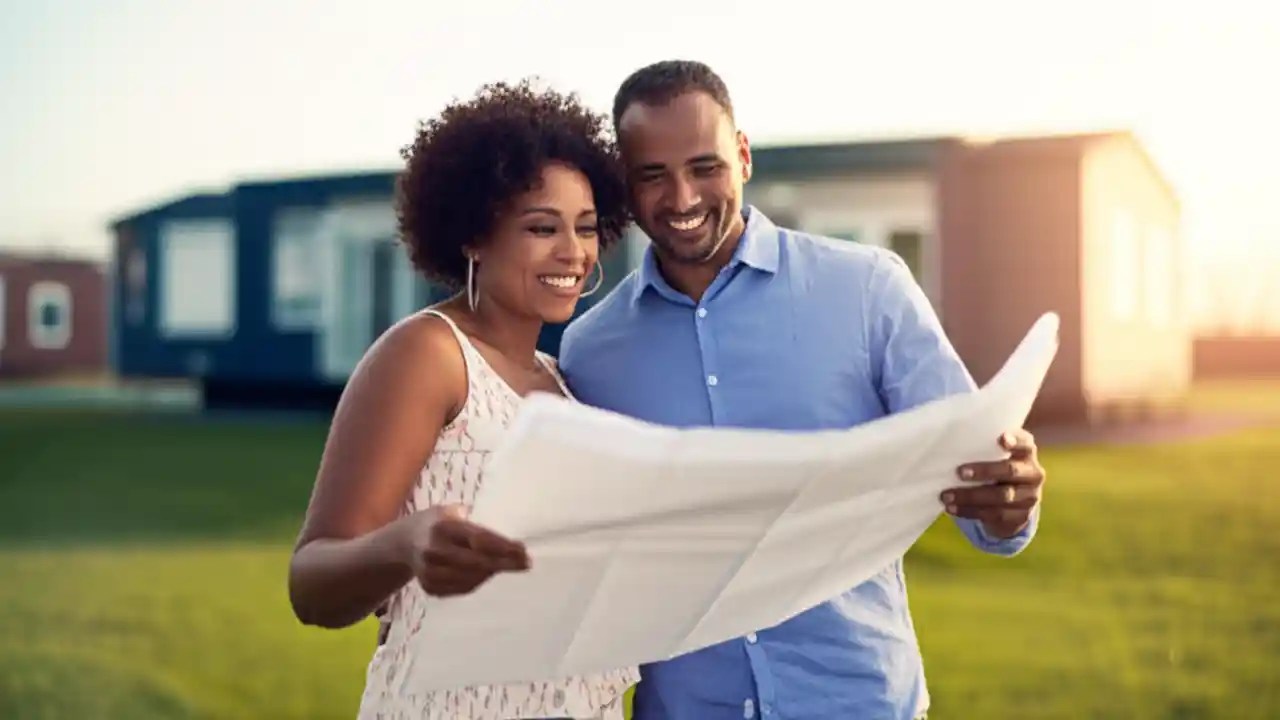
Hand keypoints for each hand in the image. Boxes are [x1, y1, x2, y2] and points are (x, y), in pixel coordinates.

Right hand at [403, 505, 530, 596]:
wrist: (401, 543)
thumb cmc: (434, 523)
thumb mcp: (447, 510)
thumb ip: (471, 519)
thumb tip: (497, 534)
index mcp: (442, 527)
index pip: (478, 539)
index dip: (503, 546)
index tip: (523, 550)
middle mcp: (434, 551)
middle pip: (477, 562)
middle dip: (505, 563)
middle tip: (526, 563)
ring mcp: (430, 572)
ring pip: (471, 578)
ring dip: (492, 572)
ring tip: (508, 564)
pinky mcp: (429, 587)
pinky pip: (461, 589)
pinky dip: (477, 582)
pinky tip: (486, 573)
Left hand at [941, 429, 1045, 538]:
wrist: (1013, 504)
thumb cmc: (995, 468)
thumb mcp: (996, 456)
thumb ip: (983, 447)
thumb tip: (949, 444)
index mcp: (1026, 453)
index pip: (1025, 444)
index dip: (1015, 441)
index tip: (1002, 439)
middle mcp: (1033, 473)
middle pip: (1011, 470)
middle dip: (985, 471)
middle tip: (960, 472)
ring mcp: (1030, 497)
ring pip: (1002, 496)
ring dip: (971, 496)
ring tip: (947, 496)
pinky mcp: (1021, 517)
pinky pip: (995, 514)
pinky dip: (970, 511)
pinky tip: (952, 508)